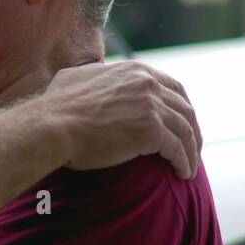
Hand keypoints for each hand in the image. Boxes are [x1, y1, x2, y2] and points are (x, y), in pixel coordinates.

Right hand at [43, 60, 200, 177]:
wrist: (52, 126)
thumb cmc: (56, 108)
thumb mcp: (75, 77)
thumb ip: (93, 74)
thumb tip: (92, 73)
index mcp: (134, 71)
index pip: (172, 86)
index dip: (182, 106)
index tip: (182, 123)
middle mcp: (147, 83)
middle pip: (184, 108)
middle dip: (192, 129)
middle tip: (192, 147)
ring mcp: (151, 105)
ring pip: (185, 130)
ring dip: (192, 150)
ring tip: (190, 167)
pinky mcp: (151, 130)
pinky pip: (178, 148)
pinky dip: (184, 162)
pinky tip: (183, 173)